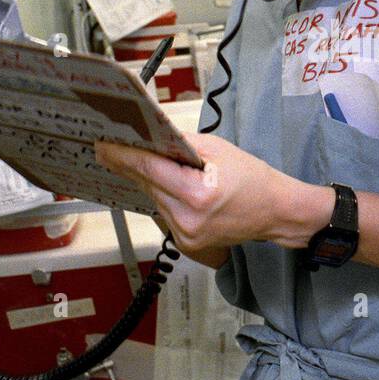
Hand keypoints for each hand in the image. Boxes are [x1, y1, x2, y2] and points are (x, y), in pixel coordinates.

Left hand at [95, 133, 299, 253]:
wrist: (275, 212)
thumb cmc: (254, 179)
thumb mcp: (219, 150)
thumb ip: (181, 144)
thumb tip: (149, 135)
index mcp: (198, 194)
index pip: (149, 169)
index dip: (123, 155)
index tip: (103, 144)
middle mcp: (188, 219)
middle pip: (148, 185)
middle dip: (133, 164)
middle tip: (113, 146)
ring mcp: (185, 236)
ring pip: (154, 199)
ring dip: (149, 181)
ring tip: (145, 162)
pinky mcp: (185, 244)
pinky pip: (164, 213)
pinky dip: (163, 198)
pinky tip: (171, 186)